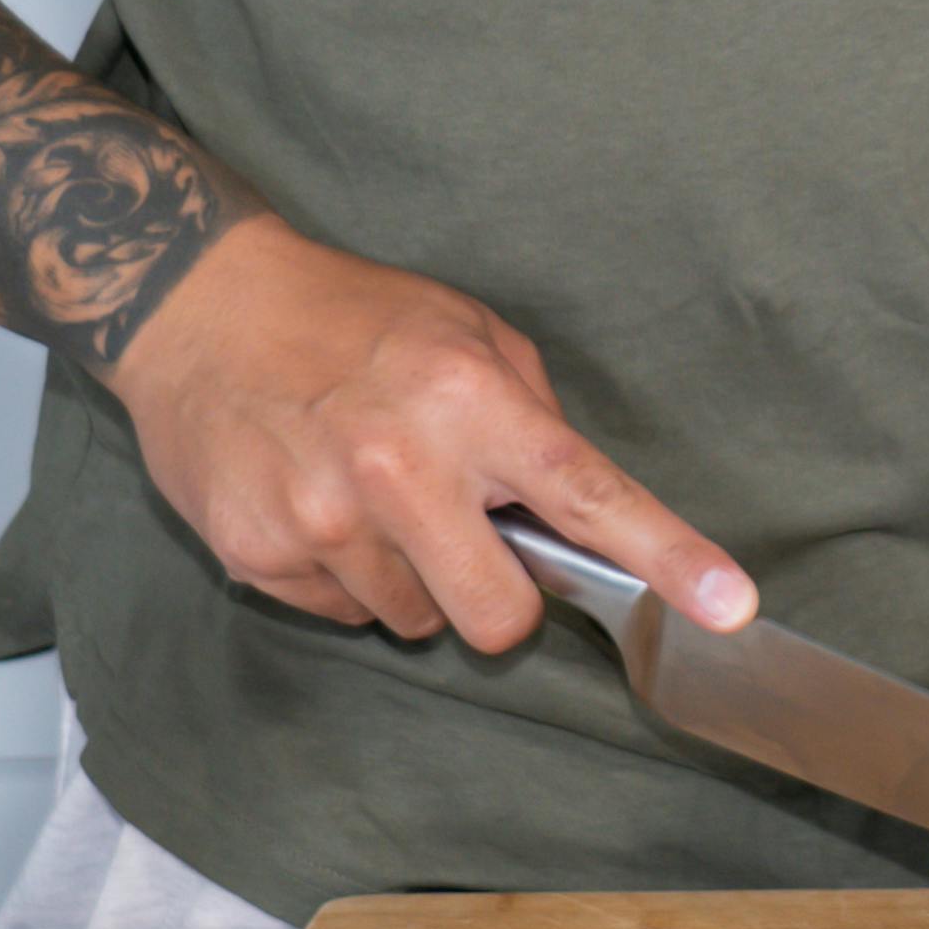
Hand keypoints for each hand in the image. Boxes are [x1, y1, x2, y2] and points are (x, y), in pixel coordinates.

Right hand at [109, 215, 753, 655]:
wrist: (200, 308)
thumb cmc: (351, 317)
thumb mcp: (466, 332)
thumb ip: (531, 416)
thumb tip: (575, 508)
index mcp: (471, 401)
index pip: (588, 495)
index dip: (668, 557)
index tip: (728, 605)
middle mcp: (399, 466)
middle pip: (498, 614)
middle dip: (500, 600)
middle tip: (468, 541)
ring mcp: (324, 519)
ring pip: (415, 620)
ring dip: (411, 578)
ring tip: (369, 496)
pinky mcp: (260, 554)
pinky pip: (342, 614)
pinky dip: (343, 577)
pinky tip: (316, 504)